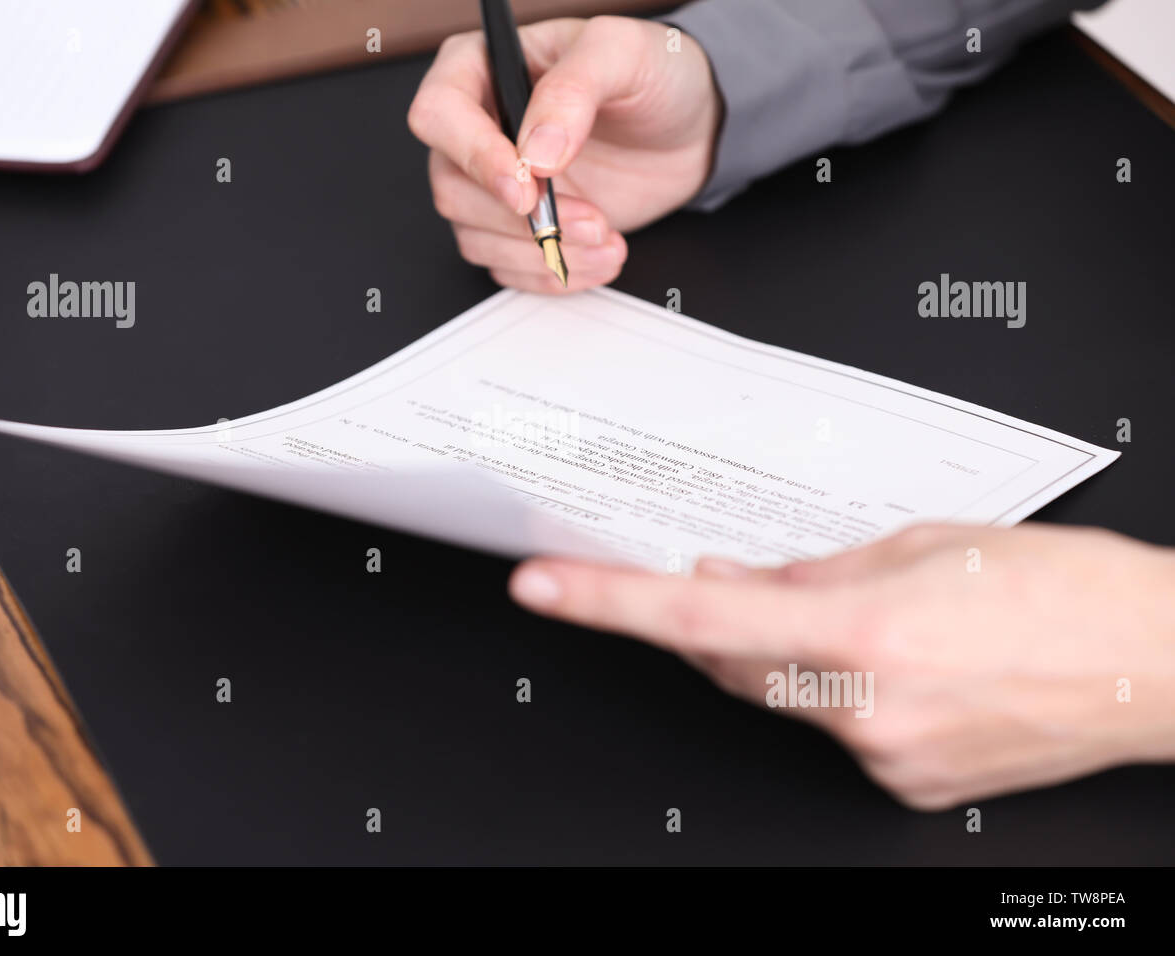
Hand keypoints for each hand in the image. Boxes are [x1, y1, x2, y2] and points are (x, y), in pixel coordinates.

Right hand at [408, 16, 720, 293]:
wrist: (692, 128)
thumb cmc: (654, 74)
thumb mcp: (622, 53)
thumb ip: (573, 89)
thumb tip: (535, 151)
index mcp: (481, 66)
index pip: (439, 115)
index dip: (475, 157)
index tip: (527, 189)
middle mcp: (478, 128)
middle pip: (453, 188)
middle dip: (524, 219)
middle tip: (591, 218)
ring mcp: (495, 184)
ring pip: (476, 236)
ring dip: (544, 253)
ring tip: (607, 236)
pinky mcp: (518, 228)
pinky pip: (508, 267)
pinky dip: (554, 272)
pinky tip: (599, 254)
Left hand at [508, 523, 1174, 808]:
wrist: (1160, 661)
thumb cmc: (1066, 590)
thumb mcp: (926, 545)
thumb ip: (812, 571)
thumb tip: (731, 584)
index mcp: (866, 631)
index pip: (698, 620)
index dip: (609, 602)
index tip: (545, 586)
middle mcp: (867, 705)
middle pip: (731, 666)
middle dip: (710, 622)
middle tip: (715, 577)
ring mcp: (885, 756)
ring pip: (783, 698)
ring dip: (779, 654)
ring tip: (841, 611)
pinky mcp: (906, 783)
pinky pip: (835, 730)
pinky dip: (831, 690)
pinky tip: (885, 662)